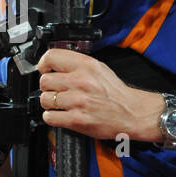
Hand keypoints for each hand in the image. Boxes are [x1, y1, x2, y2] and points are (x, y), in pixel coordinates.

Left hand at [37, 48, 161, 142]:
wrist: (132, 113)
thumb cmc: (116, 93)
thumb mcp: (100, 68)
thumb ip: (77, 64)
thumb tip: (55, 63)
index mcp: (86, 65)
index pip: (51, 57)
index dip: (43, 64)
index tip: (44, 70)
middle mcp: (81, 81)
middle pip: (44, 80)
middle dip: (48, 87)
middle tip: (56, 90)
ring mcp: (78, 101)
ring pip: (45, 99)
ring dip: (49, 103)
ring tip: (60, 104)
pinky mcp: (76, 120)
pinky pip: (49, 117)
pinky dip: (52, 117)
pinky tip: (61, 114)